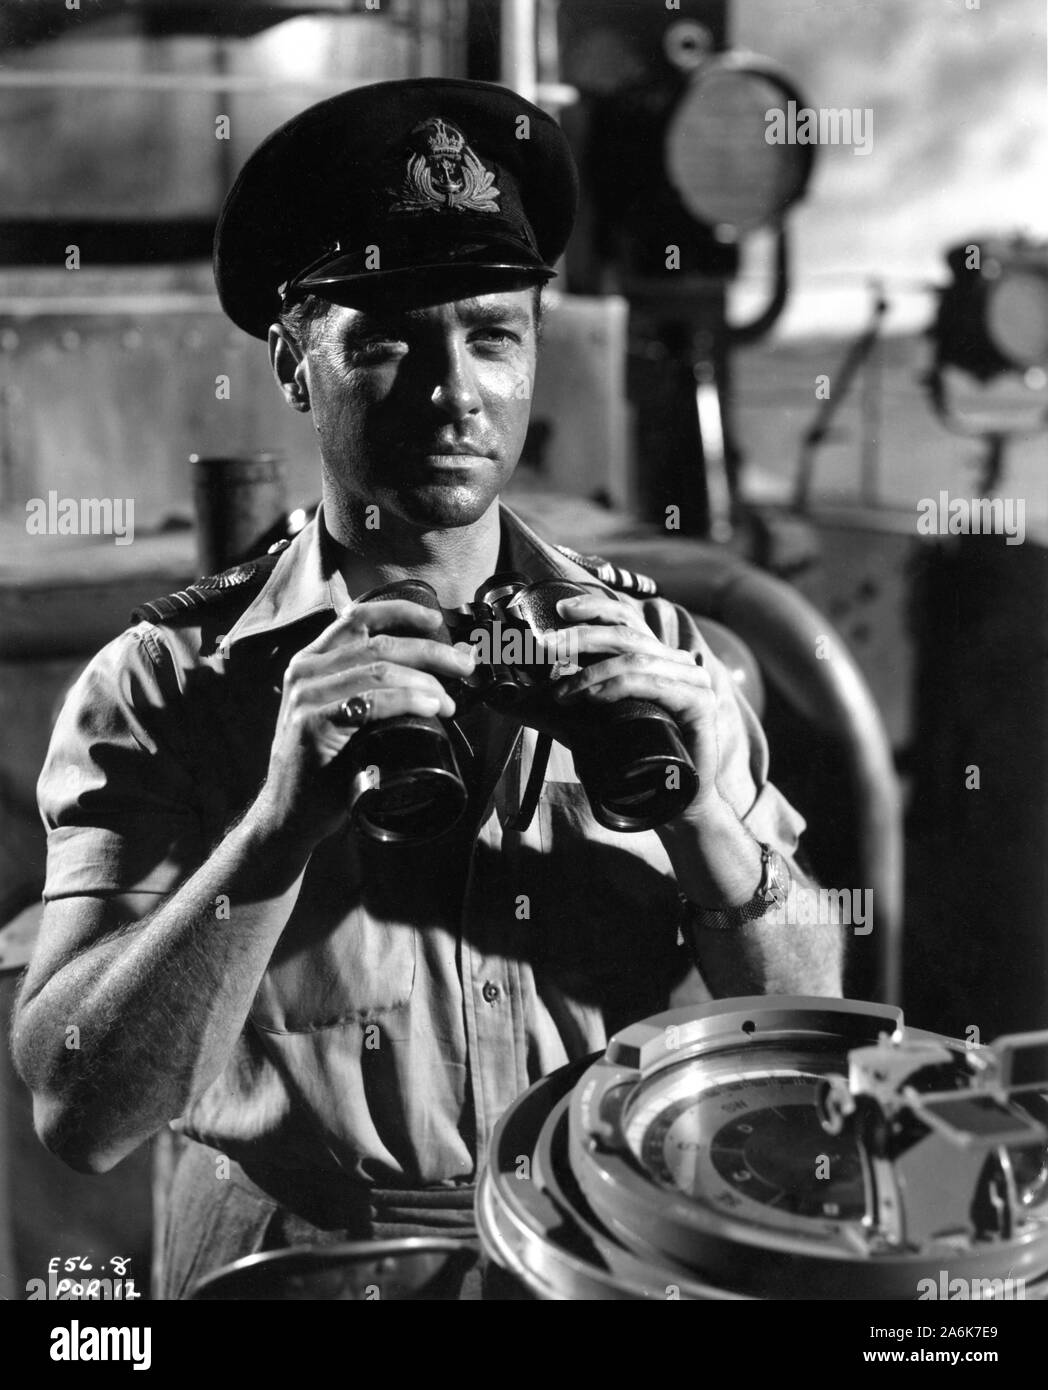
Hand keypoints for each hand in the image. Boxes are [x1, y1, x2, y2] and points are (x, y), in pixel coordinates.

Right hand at [254, 598, 475, 846]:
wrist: (288, 813)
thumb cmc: (323, 766)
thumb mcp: (337, 714)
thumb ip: (363, 688)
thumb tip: (425, 676)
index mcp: (312, 661)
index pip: (358, 618)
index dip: (401, 612)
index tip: (435, 619)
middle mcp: (305, 671)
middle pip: (379, 644)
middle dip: (431, 651)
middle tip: (463, 665)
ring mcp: (307, 697)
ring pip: (380, 670)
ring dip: (426, 683)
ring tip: (449, 701)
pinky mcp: (312, 724)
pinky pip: (371, 702)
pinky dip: (406, 700)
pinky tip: (429, 707)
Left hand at [543, 589, 721, 819]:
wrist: (677, 800)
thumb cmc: (637, 760)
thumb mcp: (597, 723)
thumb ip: (572, 701)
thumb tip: (522, 695)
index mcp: (657, 658)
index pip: (625, 620)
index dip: (593, 607)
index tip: (560, 609)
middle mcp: (677, 662)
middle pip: (625, 633)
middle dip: (580, 637)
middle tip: (546, 647)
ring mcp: (692, 679)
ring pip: (633, 658)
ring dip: (590, 672)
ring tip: (562, 692)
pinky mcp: (699, 702)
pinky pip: (650, 682)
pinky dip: (616, 687)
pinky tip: (592, 697)